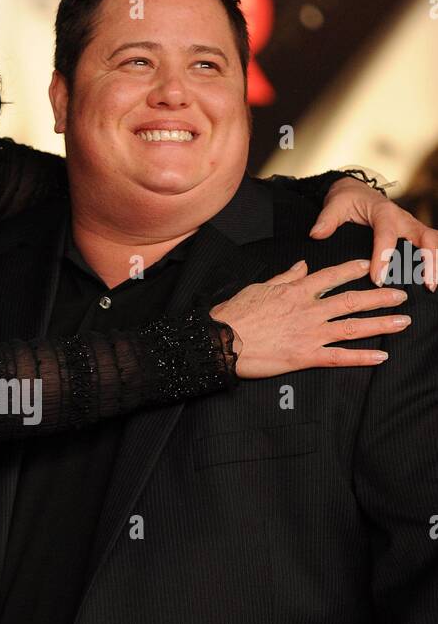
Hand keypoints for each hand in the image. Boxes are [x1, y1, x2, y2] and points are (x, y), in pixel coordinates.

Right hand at [210, 258, 410, 378]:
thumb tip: (302, 265)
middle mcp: (309, 310)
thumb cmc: (235, 313)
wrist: (221, 341)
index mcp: (296, 291)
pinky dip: (362, 358)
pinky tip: (380, 357)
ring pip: (353, 327)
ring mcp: (309, 334)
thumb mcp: (261, 287)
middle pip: (352, 300)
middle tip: (401, 295)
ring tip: (402, 322)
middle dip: (380, 297)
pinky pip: (339, 357)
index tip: (370, 265)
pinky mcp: (305, 357)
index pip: (331, 276)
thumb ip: (286, 277)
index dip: (353, 269)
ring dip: (380, 324)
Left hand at [309, 177, 437, 290]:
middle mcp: (403, 218)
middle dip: (429, 260)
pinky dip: (434, 262)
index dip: (384, 257)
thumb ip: (326, 219)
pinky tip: (431, 281)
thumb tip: (316, 234)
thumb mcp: (334, 204)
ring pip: (433, 242)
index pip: (386, 236)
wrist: (357, 192)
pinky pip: (430, 246)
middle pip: (425, 237)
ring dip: (436, 263)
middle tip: (428, 285)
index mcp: (383, 212)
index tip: (378, 279)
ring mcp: (411, 227)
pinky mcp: (414, 234)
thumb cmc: (347, 200)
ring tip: (433, 287)